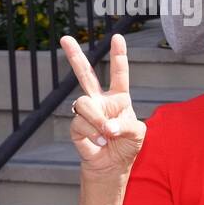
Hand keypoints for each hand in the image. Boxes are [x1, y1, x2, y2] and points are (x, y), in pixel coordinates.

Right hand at [59, 34, 145, 177]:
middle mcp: (100, 101)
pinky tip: (99, 142)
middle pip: (85, 74)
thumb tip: (107, 127)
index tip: (117, 37)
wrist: (112, 166)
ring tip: (107, 134)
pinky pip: (80, 123)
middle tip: (65, 39)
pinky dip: (93, 134)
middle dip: (75, 56)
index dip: (119, 56)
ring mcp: (86, 112)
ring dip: (97, 120)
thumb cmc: (127, 147)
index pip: (119, 74)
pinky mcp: (76, 126)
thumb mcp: (138, 134)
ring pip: (84, 104)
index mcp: (119, 98)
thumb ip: (126, 126)